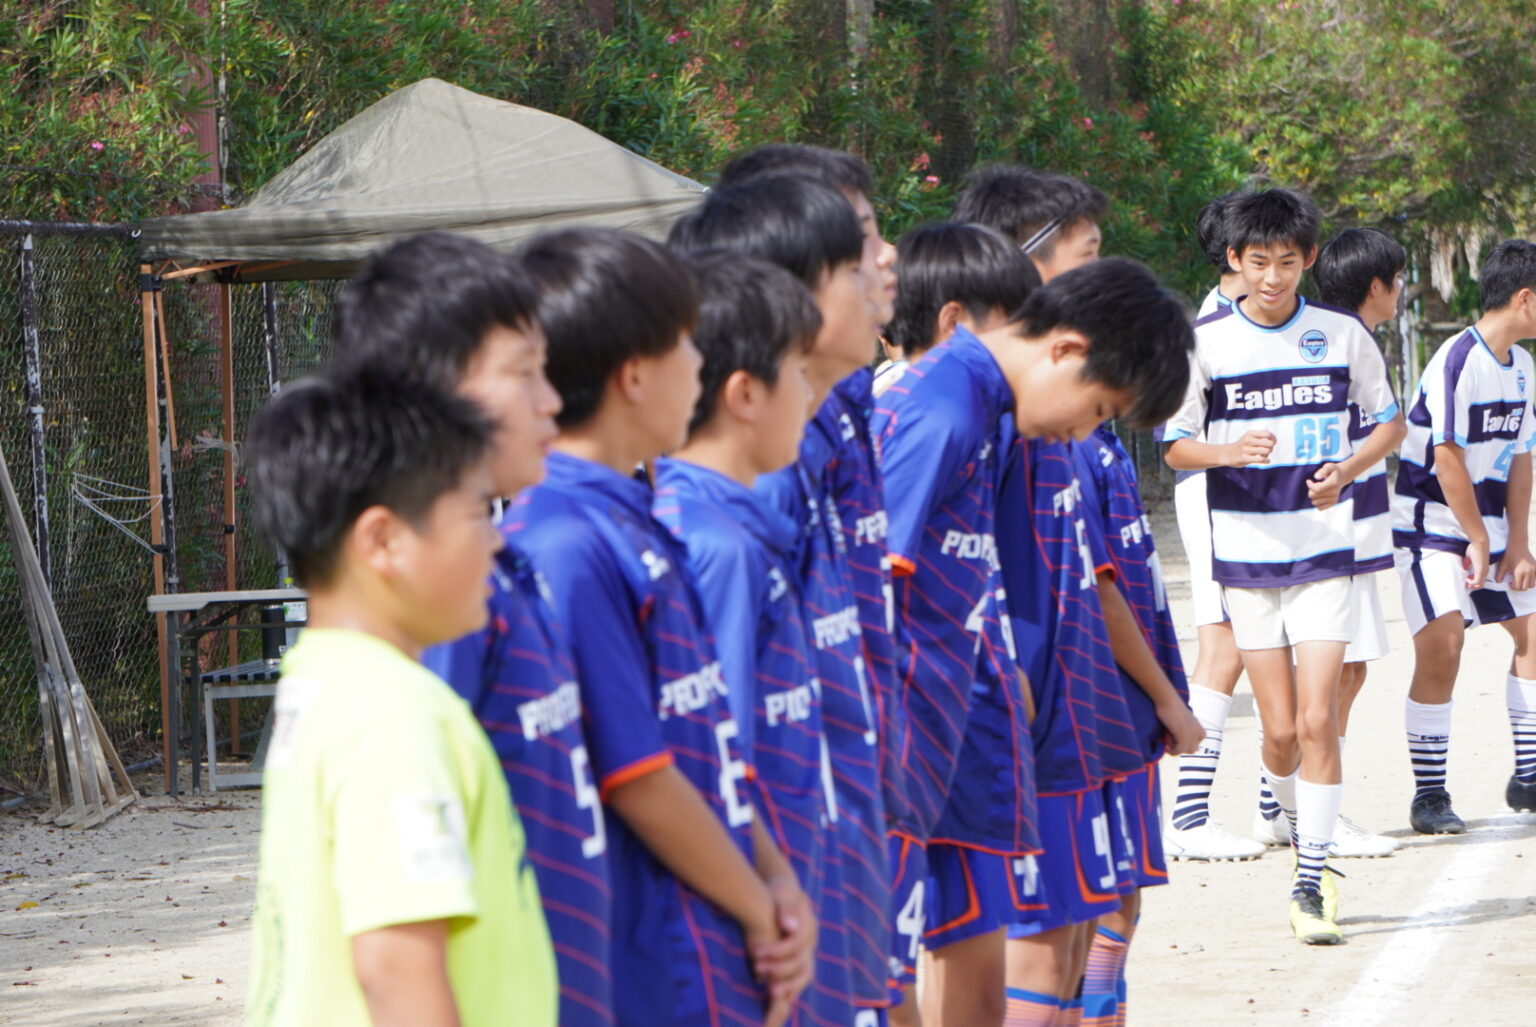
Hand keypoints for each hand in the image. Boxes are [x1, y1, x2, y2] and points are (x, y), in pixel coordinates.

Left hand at [749, 876, 815, 1015]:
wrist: (783, 896)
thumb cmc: (779, 893)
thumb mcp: (782, 893)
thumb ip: (786, 908)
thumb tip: (790, 927)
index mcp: (809, 924)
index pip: (796, 942)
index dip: (777, 949)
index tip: (755, 951)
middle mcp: (812, 940)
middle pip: (802, 961)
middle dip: (779, 969)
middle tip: (757, 970)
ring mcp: (808, 951)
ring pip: (805, 974)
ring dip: (788, 984)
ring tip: (770, 992)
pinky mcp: (801, 959)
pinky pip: (801, 978)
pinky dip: (791, 988)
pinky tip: (779, 998)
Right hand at [1156, 699, 1205, 755]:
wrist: (1167, 700)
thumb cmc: (1170, 708)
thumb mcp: (1180, 721)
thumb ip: (1183, 730)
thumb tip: (1176, 741)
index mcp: (1199, 728)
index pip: (1196, 744)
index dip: (1185, 743)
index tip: (1175, 739)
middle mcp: (1198, 732)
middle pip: (1192, 749)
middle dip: (1181, 747)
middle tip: (1170, 738)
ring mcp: (1192, 735)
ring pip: (1186, 750)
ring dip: (1176, 748)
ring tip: (1168, 737)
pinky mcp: (1184, 736)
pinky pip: (1179, 750)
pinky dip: (1172, 750)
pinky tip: (1166, 744)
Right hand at [1226, 430, 1274, 466]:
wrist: (1227, 454)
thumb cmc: (1242, 446)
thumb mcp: (1249, 437)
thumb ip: (1260, 435)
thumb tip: (1272, 437)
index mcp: (1250, 433)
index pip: (1268, 434)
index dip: (1273, 439)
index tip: (1272, 443)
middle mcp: (1247, 440)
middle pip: (1269, 443)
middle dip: (1271, 448)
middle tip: (1267, 450)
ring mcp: (1245, 449)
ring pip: (1266, 451)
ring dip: (1267, 455)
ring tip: (1264, 456)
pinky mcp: (1244, 458)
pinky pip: (1261, 459)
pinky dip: (1266, 461)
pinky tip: (1266, 461)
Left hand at [1307, 462, 1347, 509]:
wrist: (1342, 476)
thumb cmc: (1333, 471)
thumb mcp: (1329, 466)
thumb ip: (1322, 471)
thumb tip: (1316, 477)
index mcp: (1333, 484)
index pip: (1316, 489)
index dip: (1310, 485)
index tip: (1309, 481)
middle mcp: (1334, 493)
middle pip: (1313, 496)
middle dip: (1310, 490)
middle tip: (1316, 484)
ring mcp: (1334, 499)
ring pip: (1314, 503)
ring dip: (1314, 496)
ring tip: (1319, 489)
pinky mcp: (1333, 503)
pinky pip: (1320, 508)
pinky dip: (1317, 502)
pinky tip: (1320, 496)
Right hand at [1464, 539, 1490, 589]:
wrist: (1480, 543)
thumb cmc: (1475, 547)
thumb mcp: (1469, 557)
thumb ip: (1467, 563)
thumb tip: (1465, 568)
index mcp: (1483, 568)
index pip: (1480, 580)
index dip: (1472, 582)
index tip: (1465, 580)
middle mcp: (1485, 571)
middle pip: (1480, 585)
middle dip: (1472, 586)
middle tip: (1464, 584)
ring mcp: (1483, 571)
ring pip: (1479, 585)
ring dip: (1471, 586)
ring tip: (1465, 582)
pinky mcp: (1481, 570)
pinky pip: (1477, 582)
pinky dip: (1471, 583)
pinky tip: (1466, 578)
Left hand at [1496, 545, 1535, 590]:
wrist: (1518, 545)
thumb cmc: (1510, 555)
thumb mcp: (1503, 565)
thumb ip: (1499, 575)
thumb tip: (1498, 582)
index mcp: (1519, 572)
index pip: (1518, 587)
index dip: (1513, 587)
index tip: (1509, 583)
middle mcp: (1528, 572)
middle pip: (1525, 587)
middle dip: (1519, 588)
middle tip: (1514, 584)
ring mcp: (1534, 570)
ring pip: (1532, 584)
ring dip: (1526, 585)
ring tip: (1520, 580)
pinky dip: (1532, 580)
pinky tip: (1526, 576)